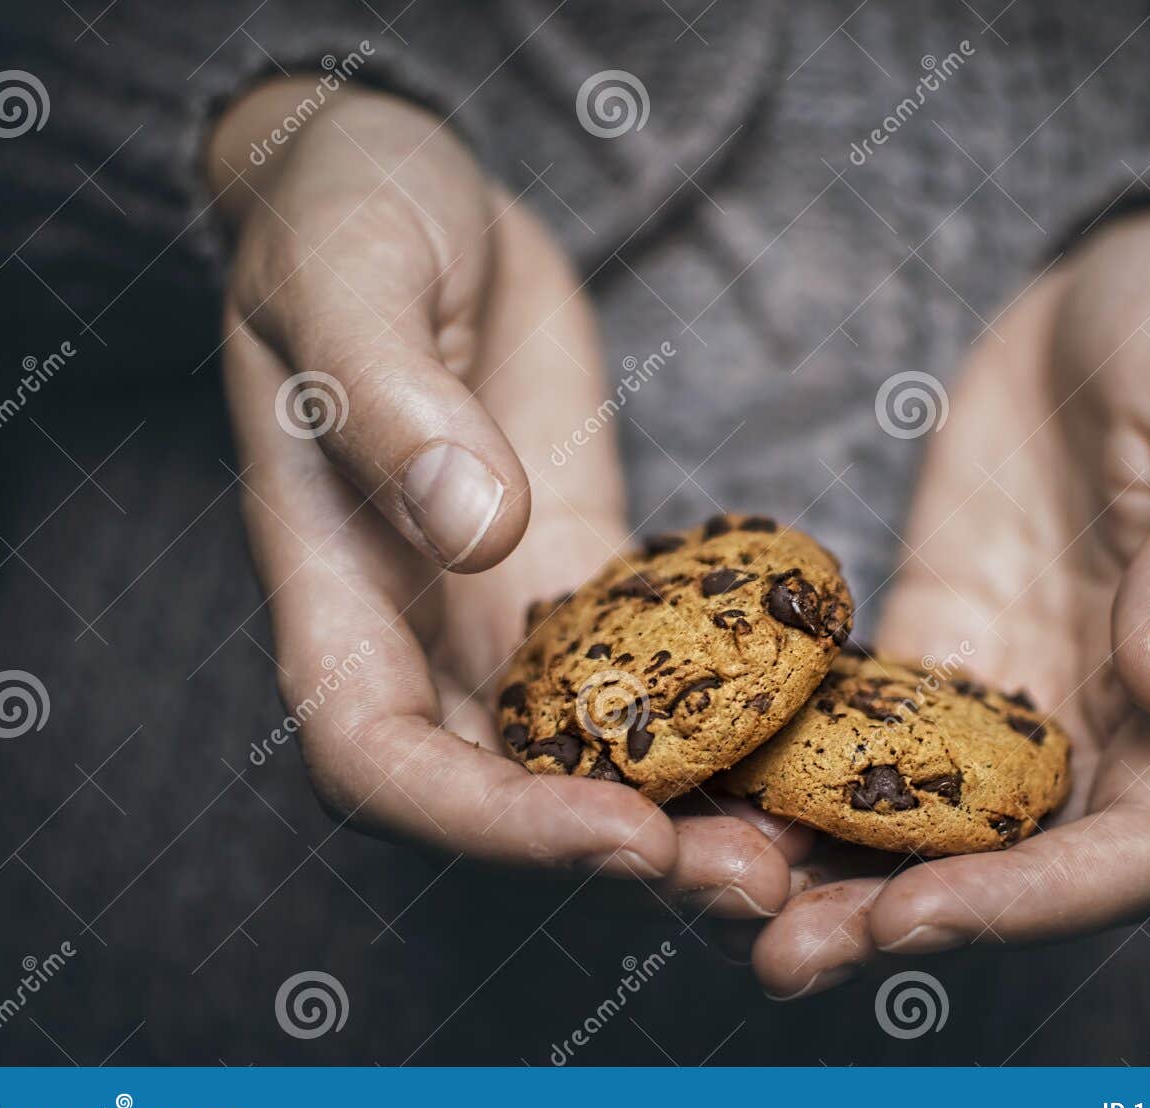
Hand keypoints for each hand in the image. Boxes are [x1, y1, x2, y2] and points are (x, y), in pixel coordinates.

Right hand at [211, 82, 795, 908]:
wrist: (405, 187)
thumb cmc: (344, 215)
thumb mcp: (349, 276)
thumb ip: (394, 400)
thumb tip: (477, 525)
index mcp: (333, 589)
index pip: (386, 760)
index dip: (494, 823)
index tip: (625, 832)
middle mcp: (420, 630)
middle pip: (504, 794)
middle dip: (624, 852)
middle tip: (760, 878)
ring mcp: (506, 610)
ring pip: (592, 752)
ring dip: (694, 808)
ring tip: (810, 841)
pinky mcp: (584, 572)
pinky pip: (654, 668)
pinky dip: (723, 713)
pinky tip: (816, 731)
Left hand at [751, 203, 1149, 995]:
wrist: (1122, 282)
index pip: (1138, 851)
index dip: (1036, 903)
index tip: (917, 910)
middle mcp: (1099, 720)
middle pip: (1008, 866)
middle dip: (896, 915)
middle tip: (773, 949)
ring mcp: (1004, 685)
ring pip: (916, 814)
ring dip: (820, 864)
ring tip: (707, 885)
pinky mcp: (929, 635)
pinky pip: (854, 722)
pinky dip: (787, 764)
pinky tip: (701, 780)